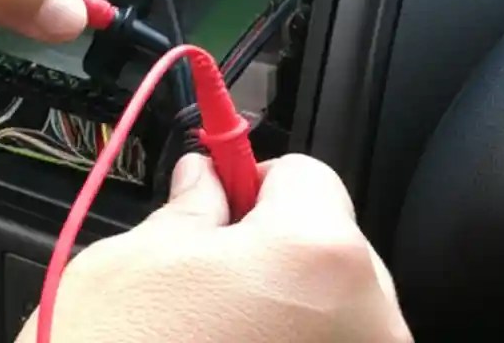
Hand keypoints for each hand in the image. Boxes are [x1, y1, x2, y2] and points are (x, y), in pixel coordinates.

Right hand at [17, 154, 410, 342]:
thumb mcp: (137, 260)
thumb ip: (191, 209)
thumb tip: (204, 181)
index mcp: (314, 256)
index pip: (307, 177)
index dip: (254, 184)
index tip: (224, 200)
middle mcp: (366, 323)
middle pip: (333, 247)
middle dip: (277, 251)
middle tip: (211, 276)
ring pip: (336, 312)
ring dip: (289, 312)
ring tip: (216, 335)